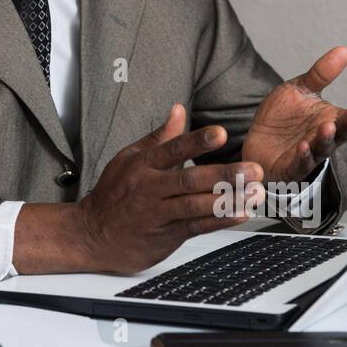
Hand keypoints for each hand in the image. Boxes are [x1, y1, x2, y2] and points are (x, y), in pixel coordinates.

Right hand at [72, 103, 264, 273]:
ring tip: (256, 192)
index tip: (221, 134)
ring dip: (229, 198)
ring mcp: (157, 213)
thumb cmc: (113, 195)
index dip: (198, 141)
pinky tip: (240, 213)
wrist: (90, 235)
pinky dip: (220, 220)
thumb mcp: (129, 159)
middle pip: (190, 179)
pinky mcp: (164, 236)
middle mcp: (150, 188)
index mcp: (143, 164)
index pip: (173, 148)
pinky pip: (196, 227)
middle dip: (225, 173)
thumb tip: (179, 110)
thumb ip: (159, 137)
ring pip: (196, 204)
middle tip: (253, 168)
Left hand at [242, 46, 346, 185]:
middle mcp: (326, 137)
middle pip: (344, 132)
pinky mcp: (291, 166)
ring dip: (326, 138)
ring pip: (323, 148)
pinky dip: (303, 156)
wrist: (257, 141)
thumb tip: (344, 50)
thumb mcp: (300, 90)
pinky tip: (303, 147)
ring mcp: (310, 154)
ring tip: (328, 126)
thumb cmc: (283, 117)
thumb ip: (321, 75)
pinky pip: (300, 163)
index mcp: (332, 118)